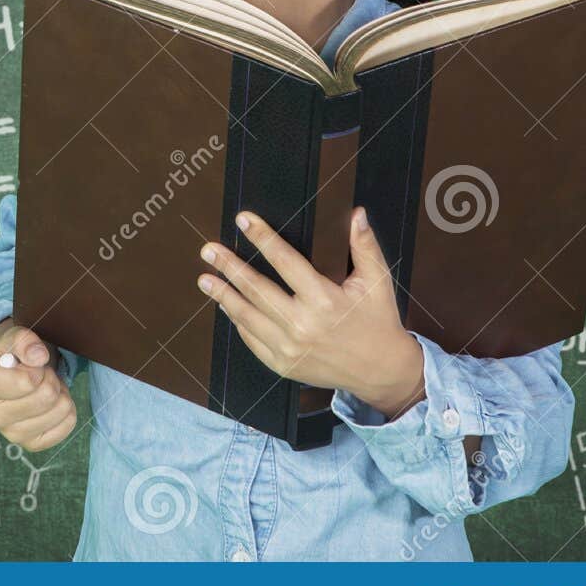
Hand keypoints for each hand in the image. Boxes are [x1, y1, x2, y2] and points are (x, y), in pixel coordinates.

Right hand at [0, 318, 76, 450]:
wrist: (13, 375)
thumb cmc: (12, 355)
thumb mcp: (14, 337)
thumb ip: (24, 341)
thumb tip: (39, 357)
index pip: (26, 381)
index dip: (37, 367)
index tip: (31, 364)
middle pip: (47, 396)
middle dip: (51, 378)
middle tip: (42, 374)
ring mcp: (12, 435)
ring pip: (61, 410)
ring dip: (60, 392)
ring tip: (45, 386)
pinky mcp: (32, 444)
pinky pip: (67, 425)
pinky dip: (67, 410)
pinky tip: (51, 403)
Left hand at [195, 206, 425, 418]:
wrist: (381, 371)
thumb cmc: (378, 321)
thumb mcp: (377, 282)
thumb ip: (364, 247)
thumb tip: (356, 214)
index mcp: (325, 300)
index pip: (285, 261)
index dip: (262, 238)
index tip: (243, 220)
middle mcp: (303, 325)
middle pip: (256, 289)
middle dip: (229, 267)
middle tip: (208, 249)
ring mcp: (290, 348)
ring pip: (247, 316)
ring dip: (223, 295)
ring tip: (204, 277)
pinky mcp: (283, 365)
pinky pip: (252, 340)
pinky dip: (237, 321)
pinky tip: (226, 305)